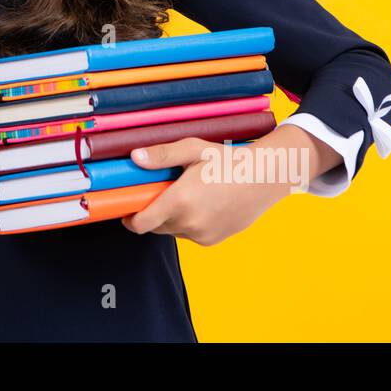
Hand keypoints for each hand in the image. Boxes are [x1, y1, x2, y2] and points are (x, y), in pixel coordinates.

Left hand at [119, 137, 294, 244]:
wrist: (264, 179)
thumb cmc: (228, 161)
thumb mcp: (193, 149)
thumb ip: (161, 155)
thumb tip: (135, 158)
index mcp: (180, 201)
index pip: (141, 223)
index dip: (129, 219)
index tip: (126, 210)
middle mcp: (189, 223)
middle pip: (155, 226)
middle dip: (153, 212)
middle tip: (162, 192)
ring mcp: (202, 235)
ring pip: (172, 231)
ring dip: (171, 218)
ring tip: (186, 195)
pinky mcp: (212, 240)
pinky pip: (189, 235)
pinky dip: (188, 223)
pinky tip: (201, 205)